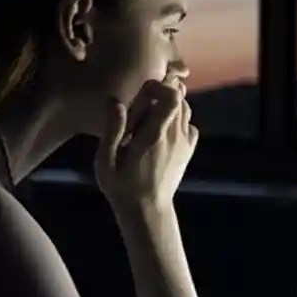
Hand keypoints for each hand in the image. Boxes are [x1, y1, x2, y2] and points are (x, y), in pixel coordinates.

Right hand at [94, 78, 197, 212]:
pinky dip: (180, 122)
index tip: (141, 95)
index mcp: (154, 135)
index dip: (158, 86)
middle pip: (179, 98)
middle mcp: (174, 136)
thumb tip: (116, 102)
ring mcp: (184, 143)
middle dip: (162, 93)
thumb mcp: (106, 161)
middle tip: (142, 108)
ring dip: (170, 107)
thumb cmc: (121, 186)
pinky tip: (163, 132)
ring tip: (150, 119)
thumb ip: (112, 129)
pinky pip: (190, 126)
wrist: (147, 210)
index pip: (171, 95)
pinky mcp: (188, 151)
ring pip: (186, 110)